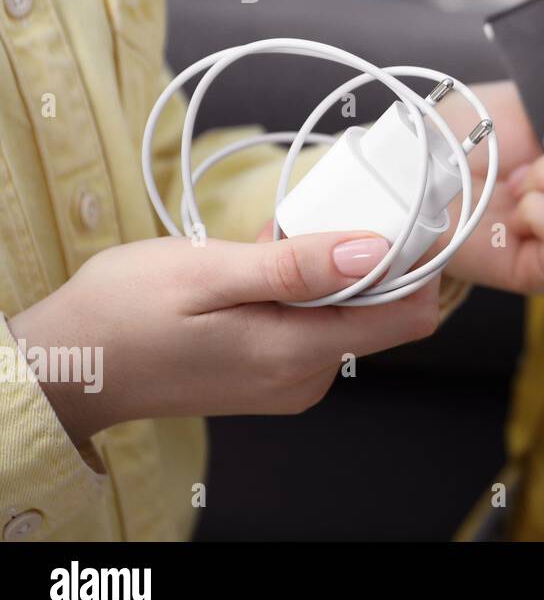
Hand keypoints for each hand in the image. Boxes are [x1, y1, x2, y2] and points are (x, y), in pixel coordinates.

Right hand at [7, 231, 443, 444]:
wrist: (68, 367)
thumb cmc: (125, 314)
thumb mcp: (208, 274)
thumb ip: (298, 267)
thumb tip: (377, 251)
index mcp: (299, 354)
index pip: (409, 316)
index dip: (418, 263)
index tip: (397, 217)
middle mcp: (308, 377)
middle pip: (382, 310)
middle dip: (354, 258)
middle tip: (293, 228)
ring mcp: (294, 381)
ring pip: (347, 312)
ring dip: (320, 272)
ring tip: (258, 252)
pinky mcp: (277, 375)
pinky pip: (316, 324)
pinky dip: (298, 291)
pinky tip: (252, 275)